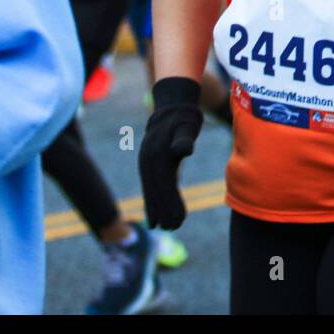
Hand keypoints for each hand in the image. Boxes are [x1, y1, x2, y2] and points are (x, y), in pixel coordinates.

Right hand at [139, 77, 203, 228]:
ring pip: (151, 191)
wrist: (172, 105)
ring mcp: (146, 163)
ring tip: (166, 227)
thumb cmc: (184, 117)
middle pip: (155, 191)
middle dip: (163, 211)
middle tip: (174, 229)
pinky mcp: (149, 164)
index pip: (164, 184)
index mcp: (157, 154)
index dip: (170, 204)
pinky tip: (155, 217)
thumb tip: (183, 150)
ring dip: (157, 209)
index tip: (179, 221)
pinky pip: (150, 186)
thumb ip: (184, 139)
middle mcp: (148, 161)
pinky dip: (152, 202)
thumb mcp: (187, 125)